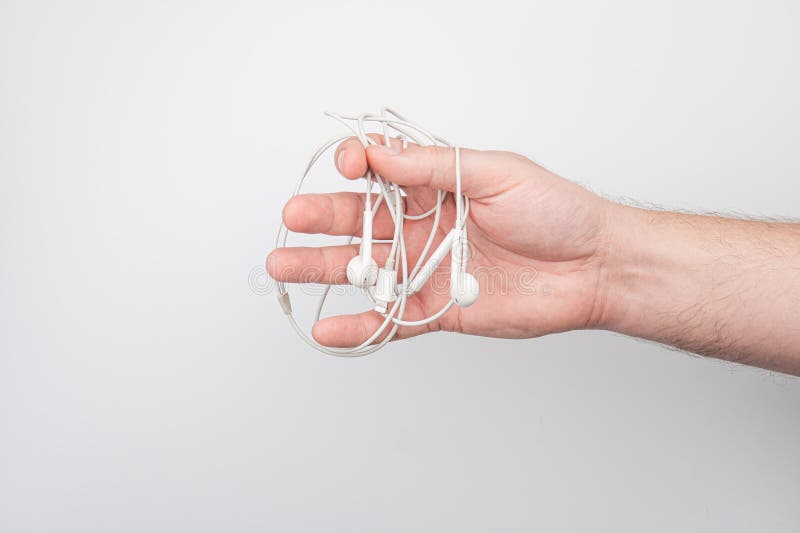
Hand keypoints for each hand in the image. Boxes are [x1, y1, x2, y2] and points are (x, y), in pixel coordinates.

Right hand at [267, 137, 614, 346]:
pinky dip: (359, 325)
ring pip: (365, 270)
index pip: (382, 173)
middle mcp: (425, 226)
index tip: (349, 165)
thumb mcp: (497, 173)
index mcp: (438, 186)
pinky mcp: (438, 310)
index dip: (359, 166)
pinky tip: (327, 327)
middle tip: (293, 218)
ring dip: (323, 268)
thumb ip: (436, 166)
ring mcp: (427, 269)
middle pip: (361, 221)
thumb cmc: (555, 211)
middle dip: (323, 218)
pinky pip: (391, 319)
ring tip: (283, 266)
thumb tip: (382, 154)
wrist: (593, 268)